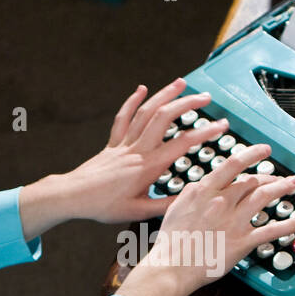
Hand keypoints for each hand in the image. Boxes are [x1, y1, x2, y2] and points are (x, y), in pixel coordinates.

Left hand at [60, 77, 227, 223]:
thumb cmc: (103, 206)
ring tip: (181, 83)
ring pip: (146, 112)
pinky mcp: (112, 143)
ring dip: (164, 94)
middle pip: (164, 118)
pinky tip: (142, 89)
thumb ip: (166, 205)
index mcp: (148, 167)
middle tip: (206, 97)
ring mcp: (124, 143)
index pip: (181, 144)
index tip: (221, 126)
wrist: (74, 196)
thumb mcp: (138, 212)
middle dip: (187, 104)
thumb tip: (191, 198)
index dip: (204, 133)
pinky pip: (123, 117)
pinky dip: (133, 101)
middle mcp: (137, 150)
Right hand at [139, 142, 294, 295]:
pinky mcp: (242, 241)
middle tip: (280, 177)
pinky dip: (293, 223)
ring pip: (264, 197)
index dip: (252, 154)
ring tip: (293, 184)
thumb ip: (193, 193)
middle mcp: (221, 202)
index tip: (264, 150)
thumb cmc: (171, 242)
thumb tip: (204, 184)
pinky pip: (272, 230)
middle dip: (270, 177)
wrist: (171, 266)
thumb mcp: (176, 207)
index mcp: (204, 191)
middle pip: (252, 182)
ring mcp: (233, 221)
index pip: (233, 165)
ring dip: (283, 188)